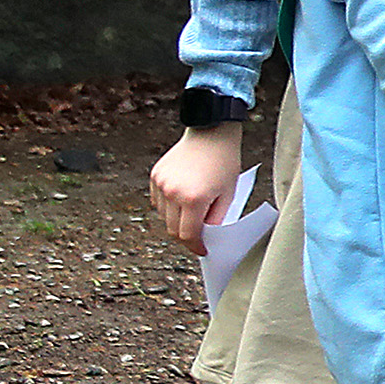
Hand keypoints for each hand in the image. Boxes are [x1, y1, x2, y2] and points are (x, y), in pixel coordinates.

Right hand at [148, 121, 244, 245]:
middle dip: (186, 237)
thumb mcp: (229, 194)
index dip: (195, 246)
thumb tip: (206, 234)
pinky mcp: (155, 175)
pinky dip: (168, 207)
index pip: (188, 235)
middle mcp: (173, 192)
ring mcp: (161, 183)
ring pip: (163, 216)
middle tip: (198, 238)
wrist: (211, 134)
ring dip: (176, 221)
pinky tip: (181, 202)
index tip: (202, 250)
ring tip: (192, 215)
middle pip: (173, 229)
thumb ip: (217, 218)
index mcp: (194, 199)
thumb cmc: (224, 162)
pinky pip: (158, 201)